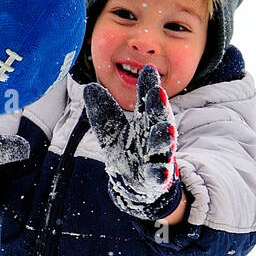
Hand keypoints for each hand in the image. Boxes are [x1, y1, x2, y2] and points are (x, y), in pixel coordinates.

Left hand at [83, 65, 181, 219]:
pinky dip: (161, 173)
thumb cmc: (127, 153)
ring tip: (165, 129)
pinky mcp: (156, 178)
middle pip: (157, 119)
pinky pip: (159, 175)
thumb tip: (89, 87)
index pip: (147, 101)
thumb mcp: (111, 131)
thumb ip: (103, 112)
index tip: (149, 70)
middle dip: (158, 107)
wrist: (135, 186)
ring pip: (162, 146)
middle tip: (157, 93)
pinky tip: (162, 171)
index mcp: (145, 121)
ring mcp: (157, 156)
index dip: (148, 86)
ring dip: (164, 138)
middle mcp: (153, 136)